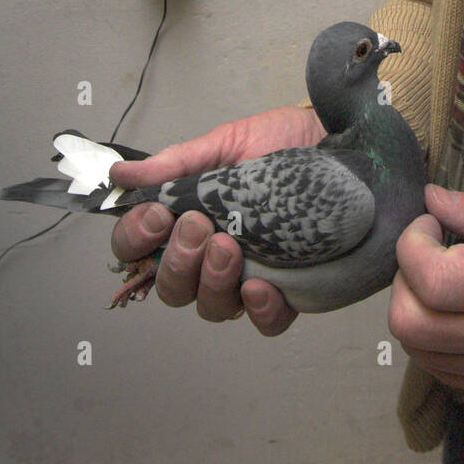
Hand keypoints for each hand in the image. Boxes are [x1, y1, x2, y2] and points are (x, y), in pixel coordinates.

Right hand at [109, 105, 324, 331]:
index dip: (136, 239)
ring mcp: (249, 276)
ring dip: (212, 282)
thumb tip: (120, 174)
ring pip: (212, 307)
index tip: (156, 214)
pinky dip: (259, 310)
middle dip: (178, 260)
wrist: (342, 143)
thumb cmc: (284, 141)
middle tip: (199, 226)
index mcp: (189, 218)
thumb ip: (177, 164)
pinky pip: (265, 322)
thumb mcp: (228, 143)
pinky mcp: (291, 292)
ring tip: (229, 247)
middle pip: (172, 287)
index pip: (140, 248)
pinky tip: (261, 285)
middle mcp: (212, 255)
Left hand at [388, 185, 463, 409]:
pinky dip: (432, 341)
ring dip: (414, 310)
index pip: (431, 277)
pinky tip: (456, 315)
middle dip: (404, 280)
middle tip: (429, 255)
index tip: (429, 225)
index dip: (413, 244)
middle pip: (409, 320)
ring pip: (417, 350)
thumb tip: (434, 197)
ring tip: (442, 284)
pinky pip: (440, 371)